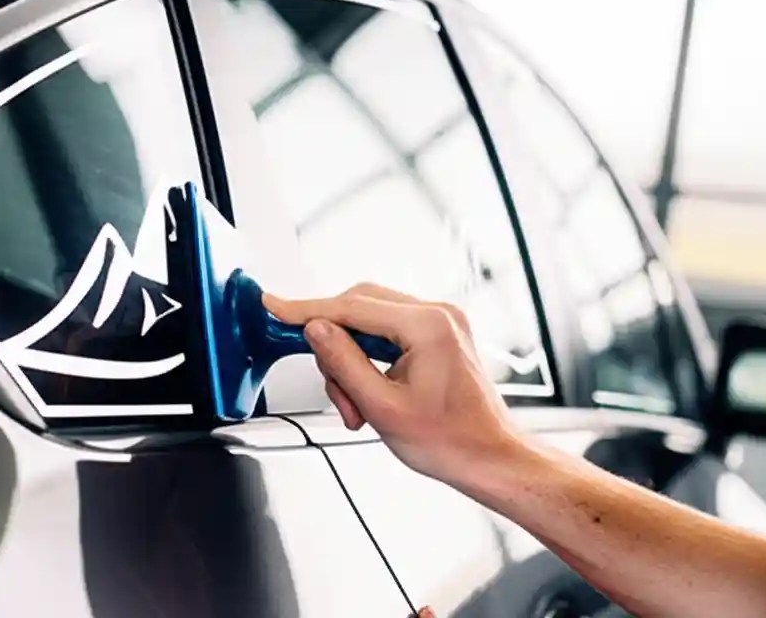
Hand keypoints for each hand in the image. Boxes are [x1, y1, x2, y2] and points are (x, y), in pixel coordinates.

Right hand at [263, 283, 522, 486]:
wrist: (489, 459)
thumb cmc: (451, 442)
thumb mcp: (382, 407)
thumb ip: (343, 362)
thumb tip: (315, 329)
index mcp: (428, 326)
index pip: (352, 307)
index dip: (307, 310)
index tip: (275, 308)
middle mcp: (438, 315)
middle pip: (360, 307)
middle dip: (334, 347)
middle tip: (331, 387)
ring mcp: (441, 323)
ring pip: (370, 322)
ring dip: (351, 360)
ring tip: (357, 406)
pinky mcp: (438, 335)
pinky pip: (388, 333)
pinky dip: (369, 360)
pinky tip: (369, 394)